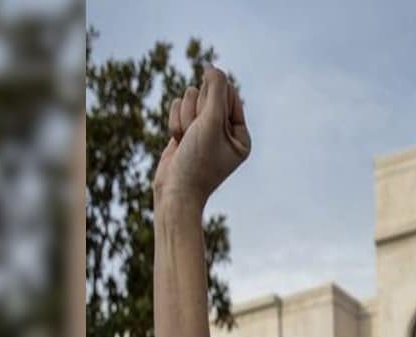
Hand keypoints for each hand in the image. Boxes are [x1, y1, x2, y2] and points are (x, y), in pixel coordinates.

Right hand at [153, 65, 250, 208]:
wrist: (174, 190)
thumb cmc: (197, 161)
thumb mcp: (211, 123)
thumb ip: (215, 92)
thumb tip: (212, 67)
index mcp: (241, 135)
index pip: (230, 95)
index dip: (214, 101)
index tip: (207, 120)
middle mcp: (225, 131)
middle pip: (209, 94)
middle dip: (197, 111)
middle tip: (196, 134)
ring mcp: (203, 130)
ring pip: (190, 97)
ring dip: (184, 117)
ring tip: (185, 140)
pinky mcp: (185, 129)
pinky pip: (178, 106)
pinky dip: (174, 122)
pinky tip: (176, 142)